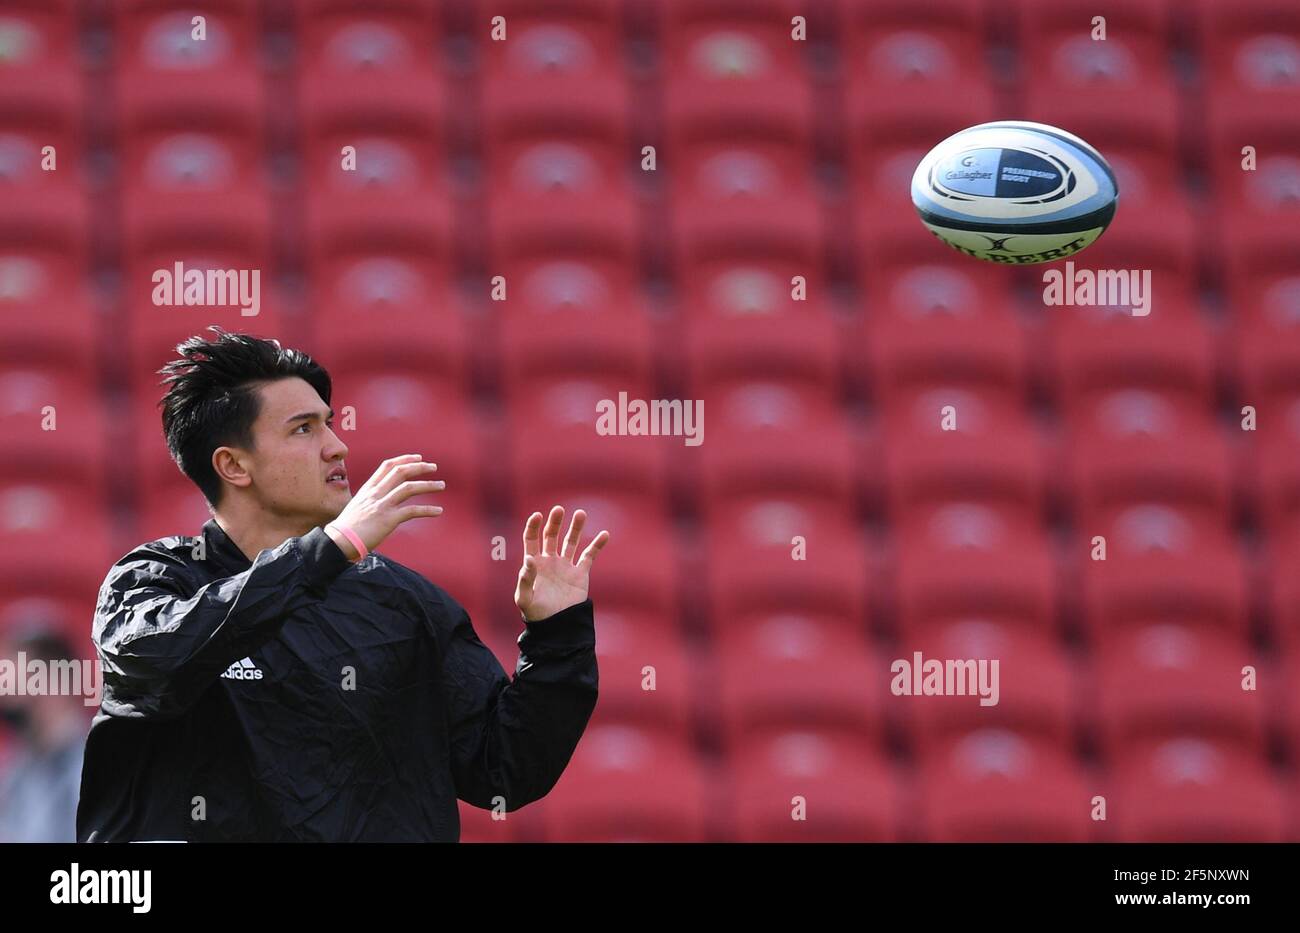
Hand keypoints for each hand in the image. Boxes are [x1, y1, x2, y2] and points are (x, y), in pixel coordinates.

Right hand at [325, 454, 443, 559]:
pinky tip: (438, 511)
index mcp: (368, 489)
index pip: (387, 466)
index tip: (418, 458)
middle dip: (419, 467)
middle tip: (433, 466)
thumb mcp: (357, 507)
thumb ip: (370, 501)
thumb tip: (381, 502)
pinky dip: (428, 510)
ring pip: (409, 488)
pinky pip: (412, 511)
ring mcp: (382, 505)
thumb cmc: (347, 528)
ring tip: (442, 485)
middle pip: (401, 472)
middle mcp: (375, 494)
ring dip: (428, 485)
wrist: (338, 541)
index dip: (404, 459)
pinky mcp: (388, 519)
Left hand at [514, 506, 608, 621]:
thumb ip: (525, 579)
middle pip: (552, 535)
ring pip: (571, 541)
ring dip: (576, 527)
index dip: (534, 526)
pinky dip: (597, 545)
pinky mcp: (580, 573)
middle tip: (558, 510)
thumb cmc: (535, 613)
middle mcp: (550, 560)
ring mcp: (565, 565)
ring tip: (580, 513)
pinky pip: (589, 555)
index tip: (538, 515)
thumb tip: (529, 559)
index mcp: (534, 563)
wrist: (557, 626)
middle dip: (555, 522)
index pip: (532, 539)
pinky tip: (604, 534)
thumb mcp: (524, 598)